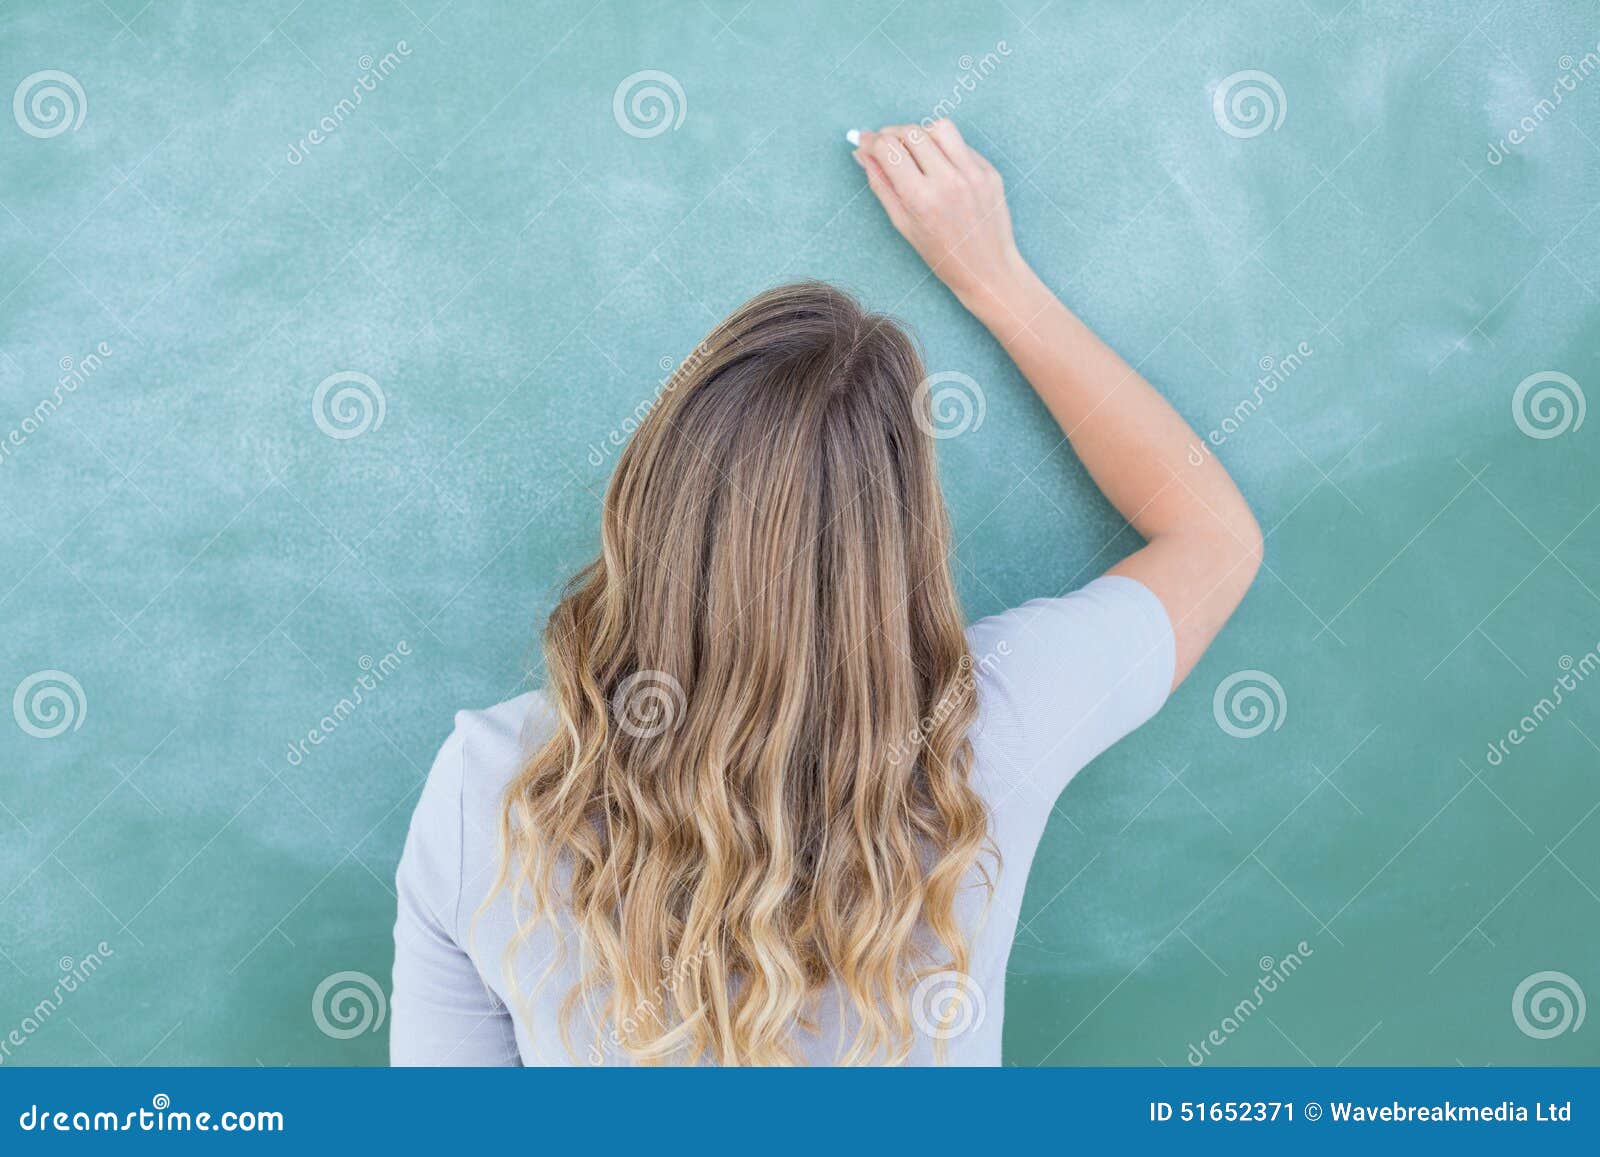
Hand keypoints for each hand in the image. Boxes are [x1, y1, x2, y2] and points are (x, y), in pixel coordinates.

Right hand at [853, 120, 1028, 315]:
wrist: (988, 269)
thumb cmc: (942, 254)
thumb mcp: (903, 225)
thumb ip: (881, 184)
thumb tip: (862, 153)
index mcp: (922, 199)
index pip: (888, 150)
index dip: (870, 142)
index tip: (863, 142)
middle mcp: (948, 181)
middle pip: (911, 132)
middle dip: (891, 133)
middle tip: (885, 144)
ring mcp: (973, 174)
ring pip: (939, 127)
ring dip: (921, 134)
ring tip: (916, 152)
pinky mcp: (989, 171)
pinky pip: (962, 145)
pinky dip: (945, 148)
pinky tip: (940, 167)